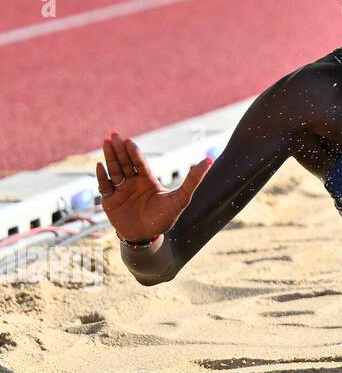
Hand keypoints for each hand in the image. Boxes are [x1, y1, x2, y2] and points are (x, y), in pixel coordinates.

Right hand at [96, 132, 211, 243]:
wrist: (147, 237)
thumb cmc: (164, 218)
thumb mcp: (181, 199)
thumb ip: (193, 180)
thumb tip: (210, 160)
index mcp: (148, 180)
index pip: (139, 162)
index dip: (134, 151)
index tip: (128, 140)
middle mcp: (133, 182)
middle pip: (125, 162)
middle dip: (119, 149)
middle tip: (114, 135)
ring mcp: (120, 191)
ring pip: (114, 170)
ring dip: (109, 157)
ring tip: (105, 143)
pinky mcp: (110, 201)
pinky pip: (104, 186)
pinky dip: (101, 176)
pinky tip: (100, 166)